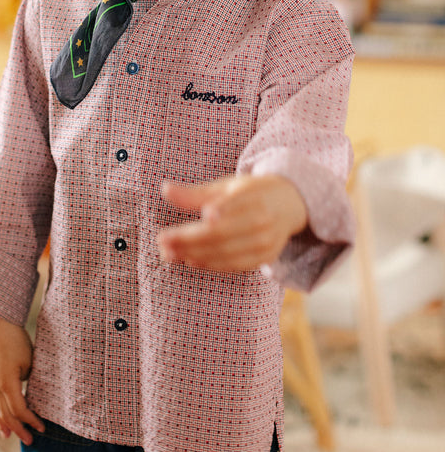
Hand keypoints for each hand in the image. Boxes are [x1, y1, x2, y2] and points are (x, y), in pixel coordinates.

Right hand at [0, 312, 44, 444]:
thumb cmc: (16, 341)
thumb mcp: (28, 361)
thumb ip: (29, 380)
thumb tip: (31, 393)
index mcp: (7, 384)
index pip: (20, 410)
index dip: (31, 420)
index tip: (42, 427)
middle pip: (7, 414)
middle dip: (19, 429)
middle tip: (31, 441)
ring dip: (4, 424)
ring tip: (9, 437)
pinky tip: (0, 417)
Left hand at [158, 174, 306, 272]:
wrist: (289, 205)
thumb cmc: (250, 192)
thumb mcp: (226, 187)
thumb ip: (195, 193)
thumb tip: (164, 189)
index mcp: (254, 196)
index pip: (233, 206)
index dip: (220, 210)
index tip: (200, 217)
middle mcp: (263, 220)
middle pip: (223, 233)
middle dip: (189, 239)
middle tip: (162, 240)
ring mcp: (266, 242)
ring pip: (226, 252)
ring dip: (195, 254)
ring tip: (169, 252)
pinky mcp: (265, 258)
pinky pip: (234, 264)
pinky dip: (210, 264)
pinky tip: (190, 260)